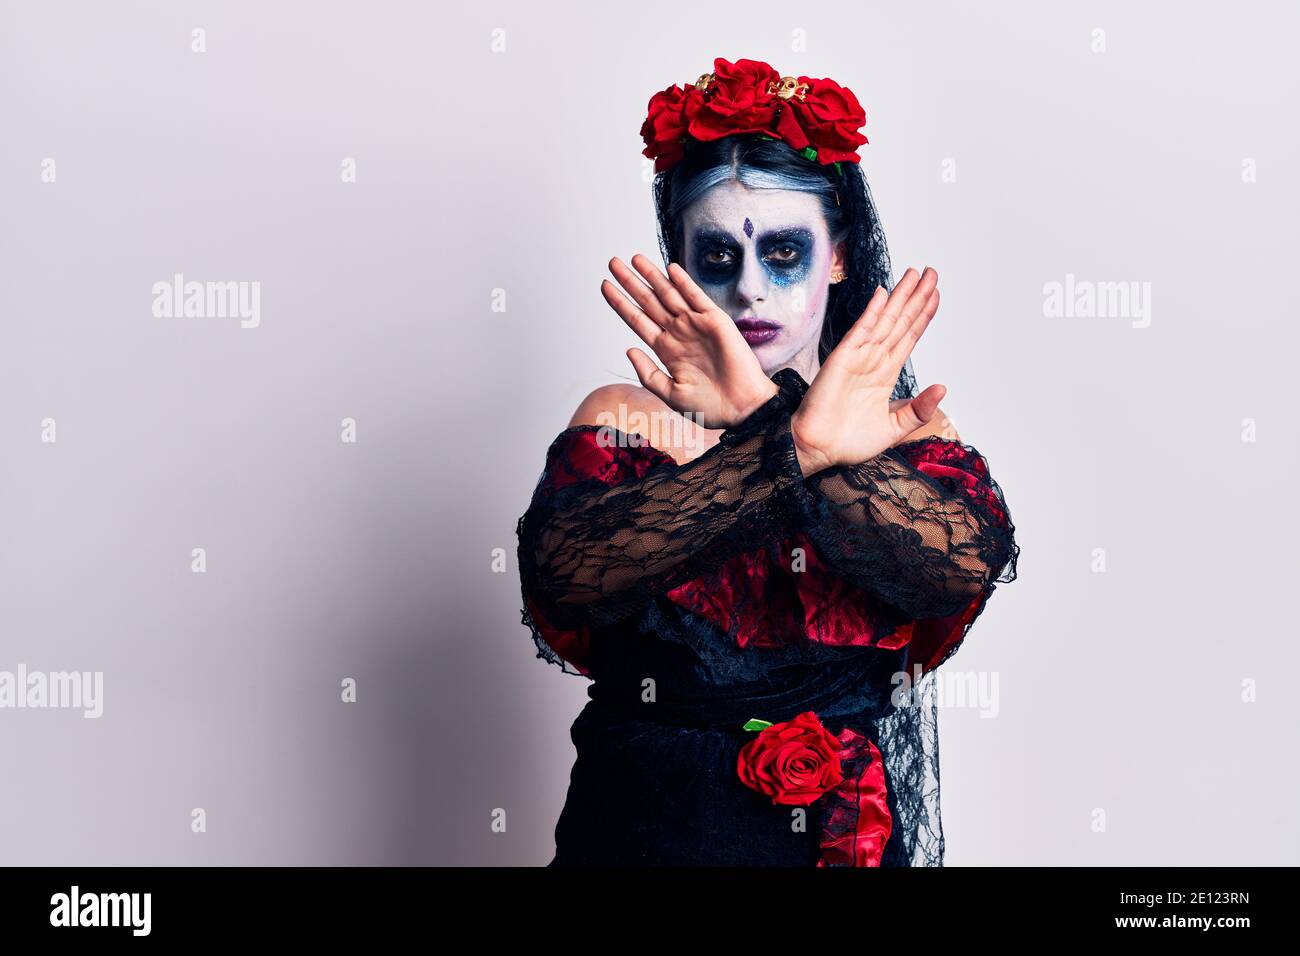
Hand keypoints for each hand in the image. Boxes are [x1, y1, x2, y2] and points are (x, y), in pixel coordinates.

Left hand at [601, 254, 777, 429]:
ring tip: (634, 259)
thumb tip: (628, 350)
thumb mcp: (670, 393)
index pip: (637, 320)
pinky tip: (670, 268)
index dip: (621, 303)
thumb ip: (648, 373)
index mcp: (666, 350)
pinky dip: (684, 283)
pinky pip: (696, 297)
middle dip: (630, 282)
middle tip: (613, 263)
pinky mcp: (716, 321)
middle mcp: (679, 333)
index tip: (605, 287)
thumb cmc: (709, 406)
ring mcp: (696, 325)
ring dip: (652, 276)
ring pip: (669, 294)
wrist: (741, 409)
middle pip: (649, 302)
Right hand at [790, 267, 947, 474]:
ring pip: (885, 320)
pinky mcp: (842, 359)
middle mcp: (874, 361)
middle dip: (916, 297)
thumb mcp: (895, 428)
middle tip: (932, 272)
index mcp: (886, 375)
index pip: (909, 337)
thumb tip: (942, 387)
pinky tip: (883, 294)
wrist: (820, 450)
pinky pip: (861, 331)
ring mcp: (858, 357)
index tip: (936, 295)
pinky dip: (872, 312)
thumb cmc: (850, 442)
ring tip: (916, 275)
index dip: (923, 315)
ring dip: (900, 297)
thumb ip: (918, 410)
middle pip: (900, 322)